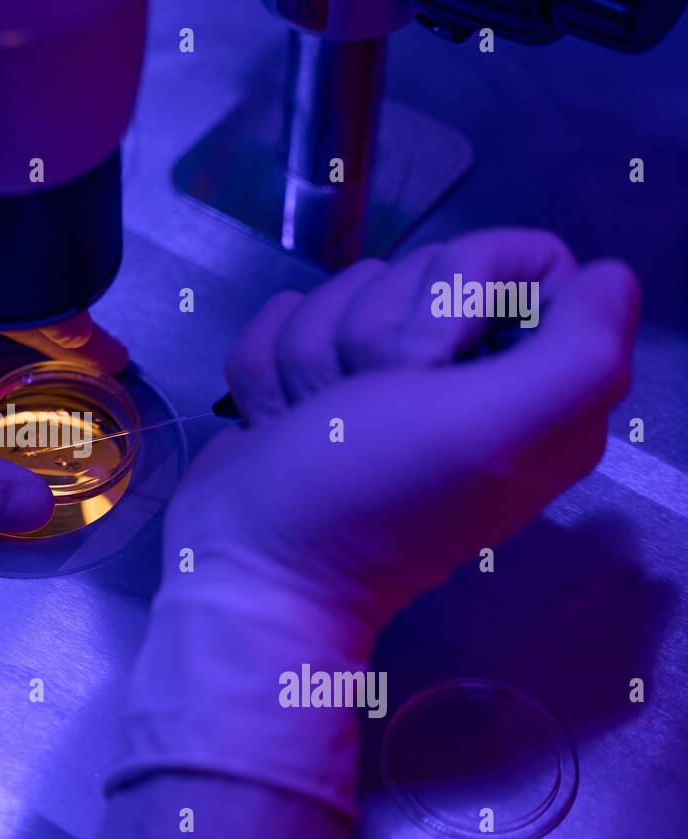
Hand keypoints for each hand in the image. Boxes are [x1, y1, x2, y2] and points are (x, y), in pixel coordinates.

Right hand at [107, 229, 639, 821]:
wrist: (247, 562)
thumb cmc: (366, 497)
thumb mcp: (492, 431)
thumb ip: (582, 352)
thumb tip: (607, 277)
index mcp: (534, 387)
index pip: (528, 260)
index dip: (461, 290)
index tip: (428, 363)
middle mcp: (468, 377)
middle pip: (425, 266)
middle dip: (373, 333)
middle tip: (365, 407)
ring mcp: (380, 378)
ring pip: (344, 290)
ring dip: (311, 359)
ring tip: (314, 426)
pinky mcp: (311, 381)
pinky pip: (286, 316)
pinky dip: (268, 372)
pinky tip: (278, 424)